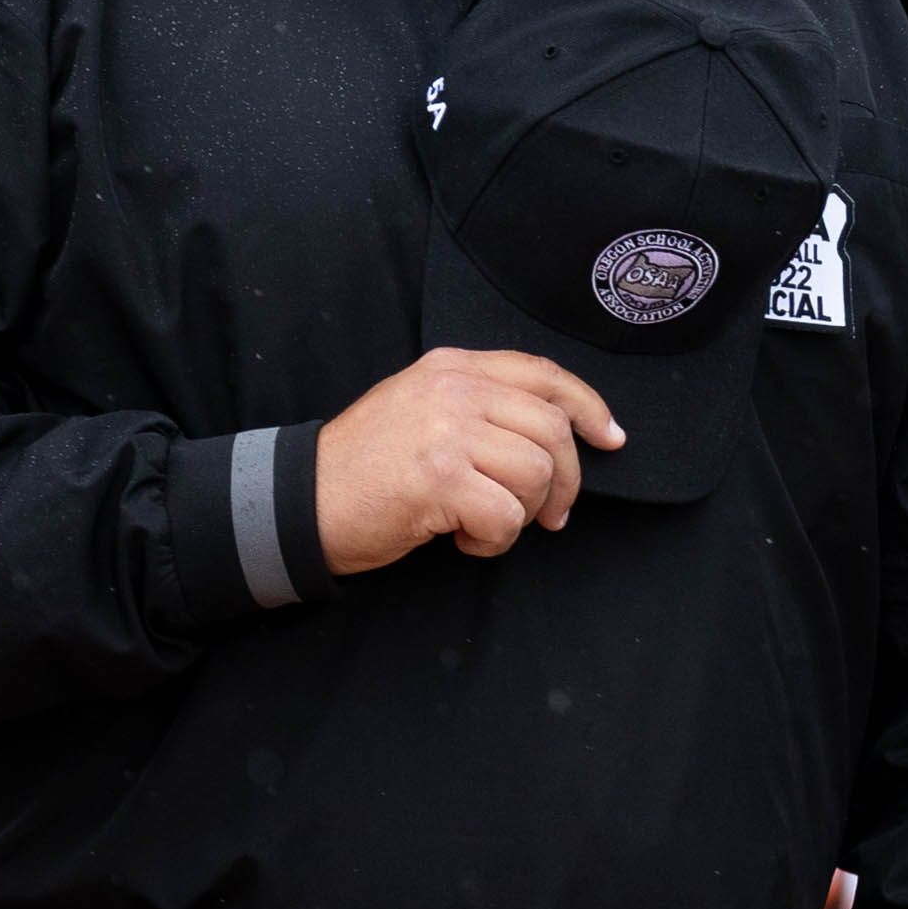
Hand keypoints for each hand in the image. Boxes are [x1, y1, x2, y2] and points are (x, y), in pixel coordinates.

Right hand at [314, 346, 625, 571]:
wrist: (296, 503)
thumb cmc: (366, 467)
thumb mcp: (421, 409)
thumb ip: (481, 404)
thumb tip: (562, 431)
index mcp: (451, 367)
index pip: (544, 374)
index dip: (589, 407)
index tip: (611, 439)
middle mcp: (452, 390)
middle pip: (553, 429)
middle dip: (565, 480)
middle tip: (550, 515)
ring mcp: (445, 432)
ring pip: (537, 473)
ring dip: (523, 514)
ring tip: (486, 524)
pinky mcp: (439, 479)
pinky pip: (506, 516)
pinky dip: (495, 541)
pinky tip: (463, 541)